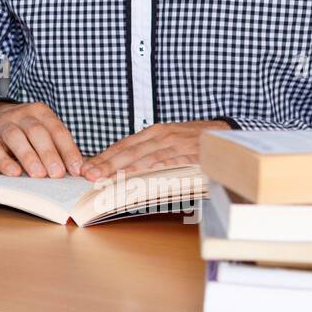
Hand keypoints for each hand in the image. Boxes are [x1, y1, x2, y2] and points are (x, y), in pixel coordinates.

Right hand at [0, 102, 82, 177]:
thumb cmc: (23, 130)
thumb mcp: (41, 130)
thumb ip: (57, 146)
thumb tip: (78, 170)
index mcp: (40, 112)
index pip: (57, 130)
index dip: (68, 150)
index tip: (76, 170)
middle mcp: (21, 116)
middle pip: (37, 132)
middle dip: (49, 153)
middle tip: (57, 174)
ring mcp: (3, 125)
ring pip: (16, 137)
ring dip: (28, 157)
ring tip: (38, 175)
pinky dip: (5, 162)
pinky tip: (14, 173)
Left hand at [80, 120, 229, 180]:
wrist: (225, 132)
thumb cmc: (193, 140)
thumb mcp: (168, 141)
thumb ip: (149, 152)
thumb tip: (123, 168)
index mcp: (154, 132)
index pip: (123, 145)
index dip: (104, 156)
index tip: (86, 167)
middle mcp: (162, 136)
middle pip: (129, 151)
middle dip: (107, 164)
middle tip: (88, 174)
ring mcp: (176, 144)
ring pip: (145, 157)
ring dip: (123, 169)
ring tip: (106, 179)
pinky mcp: (191, 154)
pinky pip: (169, 162)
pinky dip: (153, 169)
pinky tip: (139, 177)